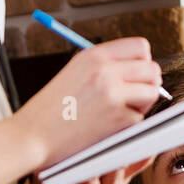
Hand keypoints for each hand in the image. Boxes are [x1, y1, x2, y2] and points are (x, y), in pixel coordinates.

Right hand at [17, 38, 162, 167]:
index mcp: (93, 55)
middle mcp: (105, 70)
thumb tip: (139, 68)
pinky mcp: (118, 118)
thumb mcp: (74, 73)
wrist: (31, 136)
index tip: (135, 75)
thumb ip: (104, 66)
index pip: (141, 47)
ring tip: (118, 112)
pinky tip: (106, 128)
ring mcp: (113, 94)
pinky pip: (140, 119)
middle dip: (148, 84)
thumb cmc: (49, 111)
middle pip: (152, 69)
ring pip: (152, 92)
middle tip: (133, 97)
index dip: (143, 62)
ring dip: (141, 104)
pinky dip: (127, 126)